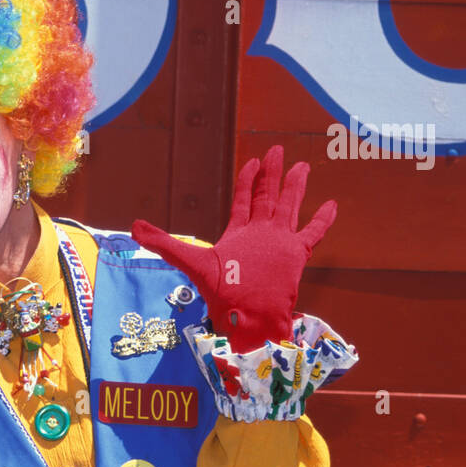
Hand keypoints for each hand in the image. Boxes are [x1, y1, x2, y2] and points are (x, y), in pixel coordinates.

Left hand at [131, 145, 335, 353]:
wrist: (247, 317)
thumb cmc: (221, 293)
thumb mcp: (191, 262)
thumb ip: (164, 243)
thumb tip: (133, 227)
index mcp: (239, 233)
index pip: (244, 199)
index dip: (248, 180)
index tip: (253, 160)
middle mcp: (260, 234)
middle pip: (267, 196)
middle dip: (272, 174)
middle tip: (278, 149)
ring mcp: (279, 243)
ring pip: (290, 206)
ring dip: (295, 187)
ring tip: (302, 166)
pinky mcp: (295, 255)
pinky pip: (312, 232)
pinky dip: (322, 219)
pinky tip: (332, 204)